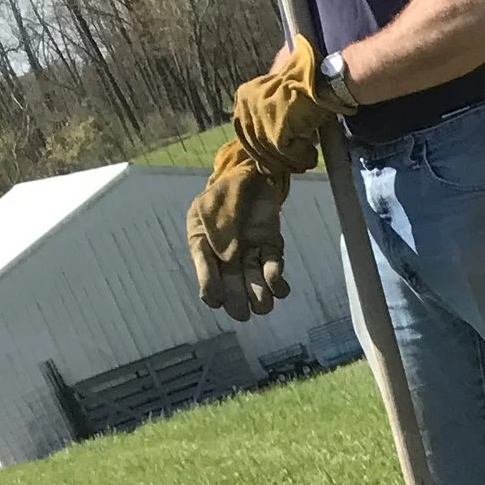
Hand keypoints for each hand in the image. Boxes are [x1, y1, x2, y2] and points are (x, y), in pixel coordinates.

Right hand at [186, 142, 290, 320]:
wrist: (254, 171)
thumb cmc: (227, 190)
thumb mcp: (214, 208)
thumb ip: (221, 234)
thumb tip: (227, 261)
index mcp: (204, 243)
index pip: (205, 273)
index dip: (210, 289)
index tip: (216, 299)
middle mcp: (226, 253)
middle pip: (231, 285)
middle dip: (236, 301)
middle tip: (243, 313)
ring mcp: (250, 252)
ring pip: (254, 283)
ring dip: (259, 296)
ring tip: (263, 304)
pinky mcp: (270, 248)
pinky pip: (273, 269)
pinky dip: (277, 282)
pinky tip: (280, 289)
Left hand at [230, 36, 352, 175]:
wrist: (325, 79)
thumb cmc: (308, 94)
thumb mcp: (280, 108)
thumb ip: (267, 127)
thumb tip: (264, 164)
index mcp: (243, 97)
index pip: (245, 136)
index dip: (262, 155)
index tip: (279, 164)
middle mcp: (246, 102)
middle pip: (257, 147)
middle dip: (278, 162)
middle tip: (298, 165)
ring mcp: (260, 113)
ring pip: (272, 153)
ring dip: (294, 161)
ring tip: (309, 157)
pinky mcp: (275, 126)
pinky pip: (286, 153)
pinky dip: (301, 156)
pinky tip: (312, 152)